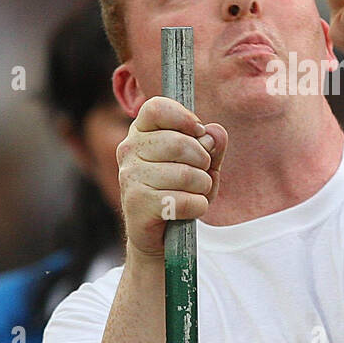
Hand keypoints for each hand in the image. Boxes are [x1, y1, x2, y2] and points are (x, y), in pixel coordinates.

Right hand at [117, 97, 226, 257]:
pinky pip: (184, 201)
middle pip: (180, 143)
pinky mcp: (137, 204)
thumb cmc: (179, 190)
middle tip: (201, 173)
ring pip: (186, 174)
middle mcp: (129, 150)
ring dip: (203, 187)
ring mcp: (130, 177)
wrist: (158, 234)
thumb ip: (212, 144)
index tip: (198, 132)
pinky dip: (198, 206)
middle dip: (203, 161)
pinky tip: (189, 209)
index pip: (157, 108)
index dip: (184, 118)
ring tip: (195, 194)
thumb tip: (214, 133)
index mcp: (141, 131)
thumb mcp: (201, 163)